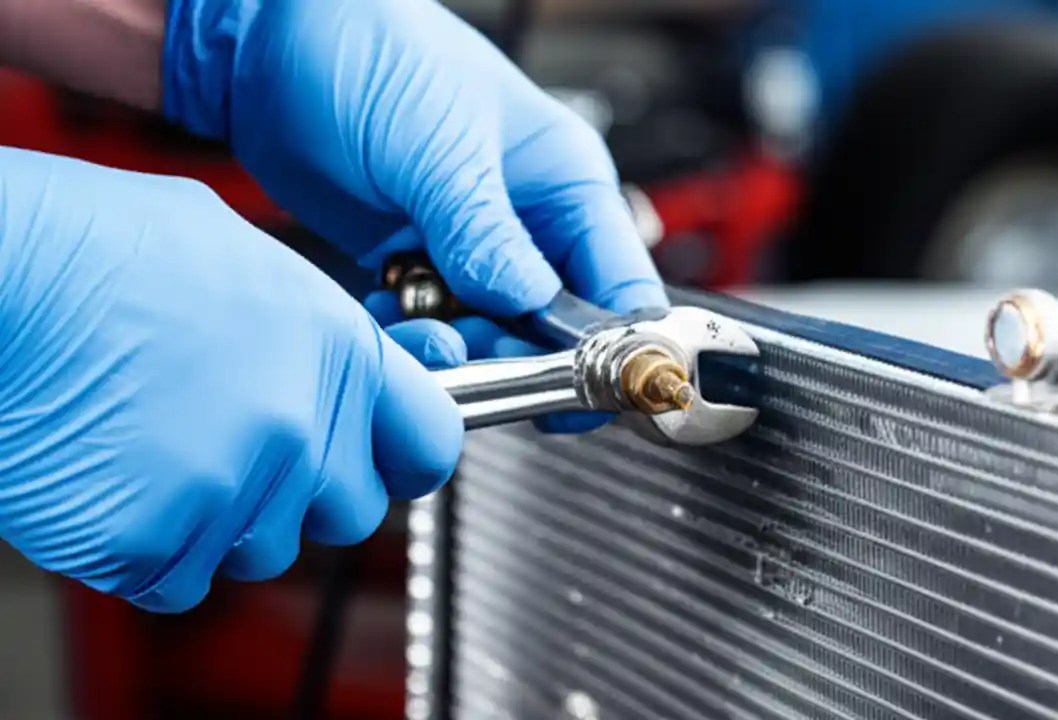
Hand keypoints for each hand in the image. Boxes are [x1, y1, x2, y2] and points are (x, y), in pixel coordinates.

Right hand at [0, 147, 463, 611]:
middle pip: (350, 512)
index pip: (432, 443)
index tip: (385, 459)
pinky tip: (114, 480)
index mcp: (335, 352)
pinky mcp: (152, 542)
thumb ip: (319, 336)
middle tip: (236, 446)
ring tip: (155, 445)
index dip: (404, 456)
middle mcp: (298, 427)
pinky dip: (148, 550)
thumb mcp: (248, 260)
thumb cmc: (100, 250)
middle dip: (305, 493)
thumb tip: (358, 375)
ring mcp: (230, 490)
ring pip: (263, 552)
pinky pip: (178, 579)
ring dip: (222, 521)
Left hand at [163, 0, 667, 319]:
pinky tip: (383, 312)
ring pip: (490, 337)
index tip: (572, 384)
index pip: (621, 287)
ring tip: (412, 324)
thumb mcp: (437, 146)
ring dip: (454, 348)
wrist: (268, 43)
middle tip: (466, 351)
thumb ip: (483, 232)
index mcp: (566, 184)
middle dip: (512, 354)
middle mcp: (529, 223)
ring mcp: (472, 246)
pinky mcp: (418, 262)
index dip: (610, 345)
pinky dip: (410, 337)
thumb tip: (526, 303)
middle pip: (554, 329)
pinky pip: (433, 327)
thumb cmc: (372, 47)